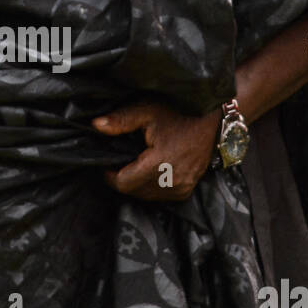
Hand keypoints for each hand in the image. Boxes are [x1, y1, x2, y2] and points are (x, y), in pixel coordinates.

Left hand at [93, 101, 220, 200]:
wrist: (212, 118)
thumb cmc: (179, 112)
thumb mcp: (147, 111)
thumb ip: (120, 121)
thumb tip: (95, 125)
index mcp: (160, 164)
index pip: (124, 184)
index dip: (110, 175)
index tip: (106, 164)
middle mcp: (172, 181)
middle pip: (134, 192)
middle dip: (123, 179)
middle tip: (119, 162)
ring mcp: (182, 187)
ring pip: (147, 196)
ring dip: (137, 185)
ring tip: (134, 165)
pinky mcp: (188, 189)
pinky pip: (162, 196)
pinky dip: (152, 187)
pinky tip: (150, 171)